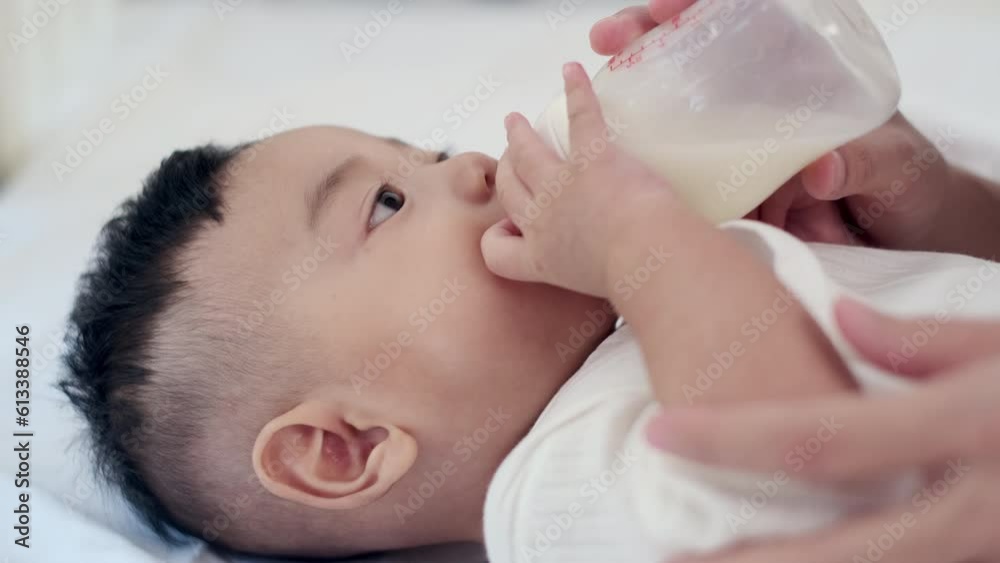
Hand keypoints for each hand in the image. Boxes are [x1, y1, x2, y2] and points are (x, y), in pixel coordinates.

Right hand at [481, 63, 670, 296]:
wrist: (644, 255)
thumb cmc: (633, 284)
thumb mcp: (599, 296)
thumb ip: (599, 284)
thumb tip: (628, 284)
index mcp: (540, 257)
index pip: (497, 250)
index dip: (497, 235)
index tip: (506, 229)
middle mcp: (541, 218)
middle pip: (509, 189)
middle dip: (505, 170)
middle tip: (509, 155)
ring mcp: (561, 183)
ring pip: (527, 153)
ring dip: (520, 134)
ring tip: (516, 120)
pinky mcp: (590, 156)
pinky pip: (579, 116)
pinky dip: (575, 90)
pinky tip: (571, 71)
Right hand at [591, 3, 999, 255]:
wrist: (901, 237)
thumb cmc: (908, 184)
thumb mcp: (896, 166)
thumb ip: (866, 162)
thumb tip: (822, 170)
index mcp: (806, 69)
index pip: (744, 16)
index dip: (697, 5)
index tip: (666, 7)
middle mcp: (762, 95)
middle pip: (692, 50)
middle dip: (645, 35)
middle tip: (609, 38)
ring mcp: (739, 136)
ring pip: (674, 104)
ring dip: (631, 92)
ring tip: (595, 90)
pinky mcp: (727, 181)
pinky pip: (679, 164)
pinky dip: (644, 159)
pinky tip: (612, 154)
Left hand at [645, 299, 999, 562]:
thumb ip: (929, 342)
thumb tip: (840, 324)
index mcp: (972, 427)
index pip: (820, 439)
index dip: (730, 439)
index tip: (662, 431)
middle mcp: (980, 505)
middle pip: (840, 553)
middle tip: (673, 557)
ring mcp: (992, 543)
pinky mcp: (995, 555)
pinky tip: (811, 559)